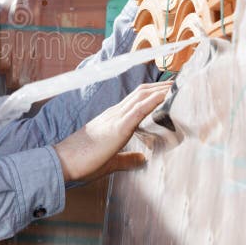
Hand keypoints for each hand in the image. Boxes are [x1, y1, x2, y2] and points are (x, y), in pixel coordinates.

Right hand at [53, 81, 171, 181]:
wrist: (63, 162)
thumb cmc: (82, 162)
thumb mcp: (110, 161)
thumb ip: (127, 159)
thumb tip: (143, 159)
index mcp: (113, 119)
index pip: (137, 100)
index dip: (154, 93)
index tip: (172, 90)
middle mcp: (114, 114)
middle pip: (142, 93)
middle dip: (162, 86)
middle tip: (182, 82)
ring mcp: (115, 118)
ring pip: (142, 97)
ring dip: (162, 89)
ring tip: (181, 85)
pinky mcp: (117, 128)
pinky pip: (138, 110)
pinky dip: (153, 101)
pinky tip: (166, 97)